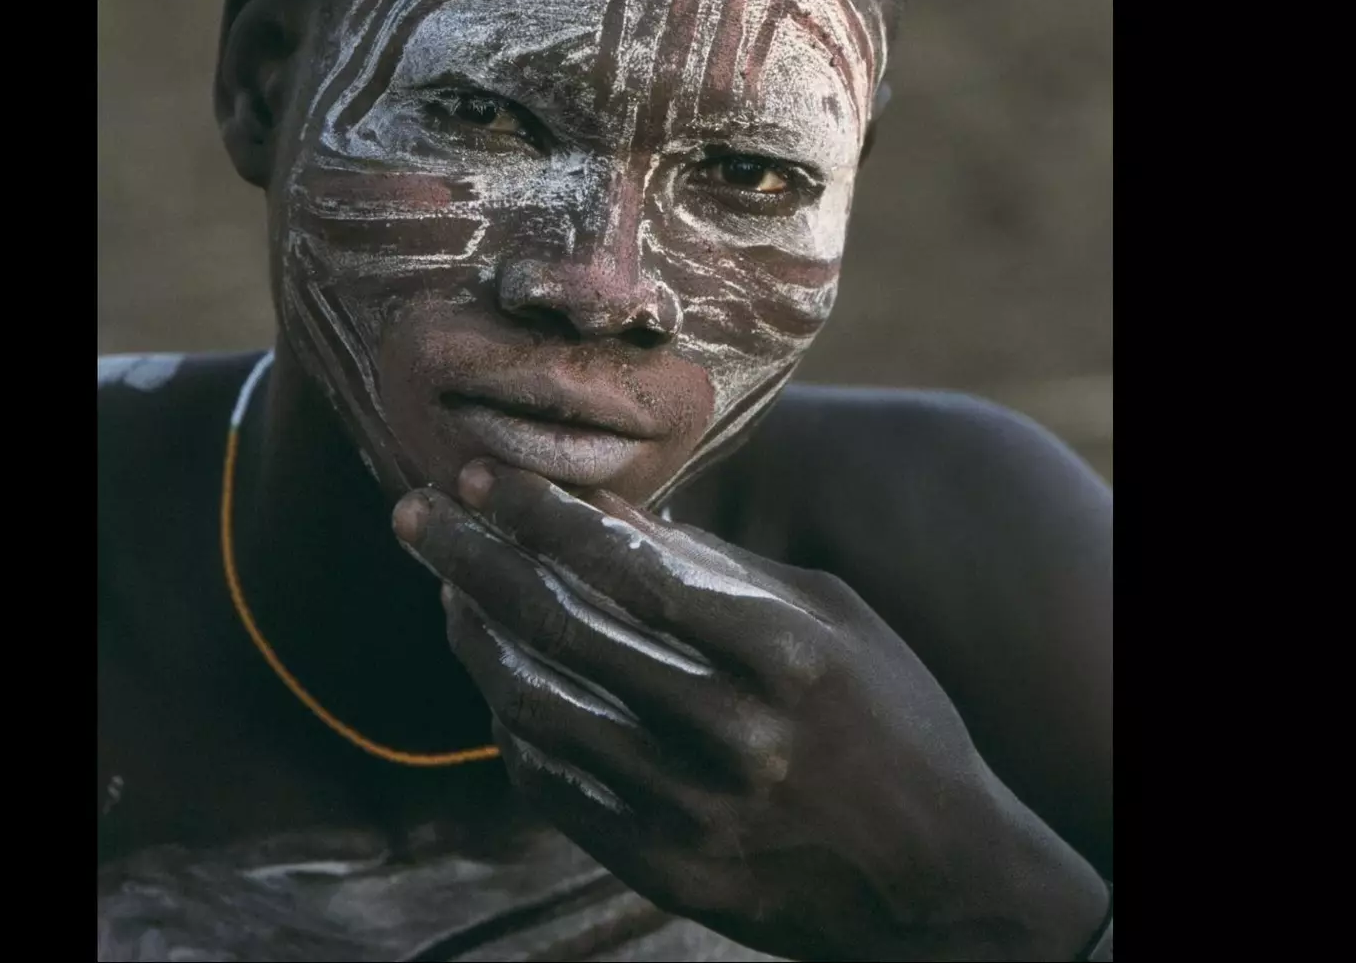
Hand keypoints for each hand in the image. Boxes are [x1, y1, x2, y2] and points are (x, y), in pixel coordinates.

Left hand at [393, 462, 1108, 961]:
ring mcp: (695, 812)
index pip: (631, 566)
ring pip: (541, 708)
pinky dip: (514, 723)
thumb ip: (719, 568)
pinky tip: (500, 678)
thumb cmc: (889, 720)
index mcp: (785, 652)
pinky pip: (555, 785)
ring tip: (449, 589)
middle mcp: (735, 734)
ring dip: (478, 638)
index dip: (541, 515)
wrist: (940, 880)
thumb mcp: (830, 620)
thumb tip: (605, 507)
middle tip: (415, 514)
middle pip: (564, 630)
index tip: (478, 476)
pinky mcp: (667, 869)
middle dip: (474, 560)